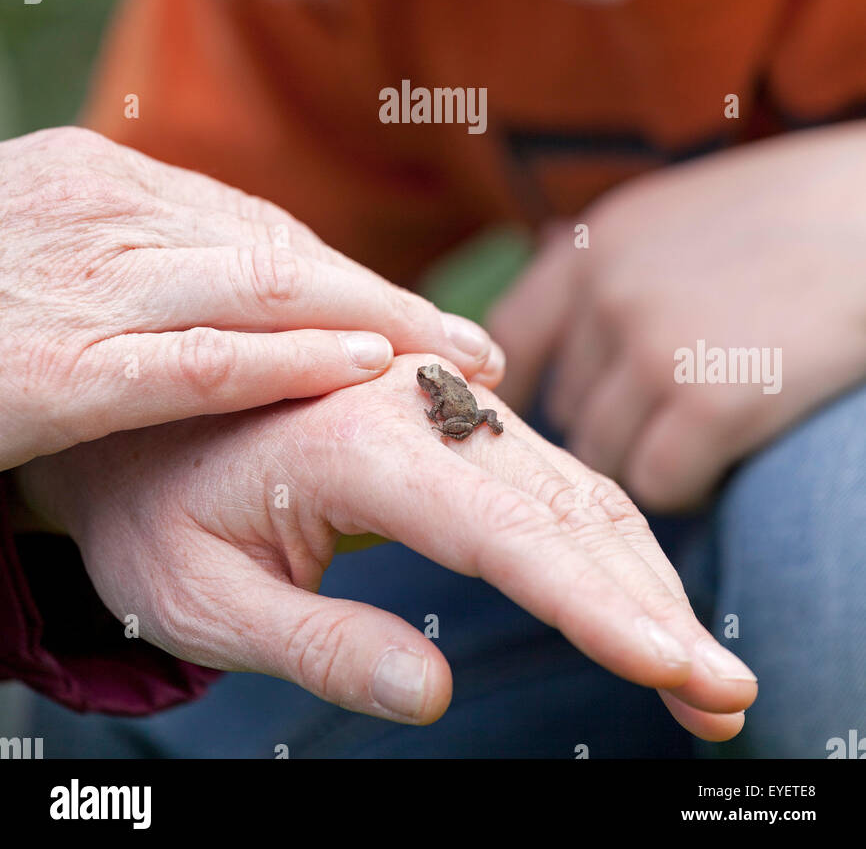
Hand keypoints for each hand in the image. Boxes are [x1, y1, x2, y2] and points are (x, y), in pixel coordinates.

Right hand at [0, 126, 500, 468]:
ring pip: (258, 290)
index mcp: (95, 175)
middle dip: (384, 299)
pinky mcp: (58, 364)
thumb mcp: (38, 246)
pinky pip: (193, 356)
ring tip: (454, 362)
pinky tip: (363, 369)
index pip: (254, 227)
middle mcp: (98, 210)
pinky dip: (285, 361)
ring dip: (370, 325)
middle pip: (276, 252)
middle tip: (471, 342)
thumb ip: (128, 252)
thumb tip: (229, 280)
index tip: (417, 316)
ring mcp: (80, 283)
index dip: (346, 277)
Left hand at [16, 354, 756, 741]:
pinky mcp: (454, 419)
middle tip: (724, 700)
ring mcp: (443, 405)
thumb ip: (315, 641)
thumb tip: (431, 693)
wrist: (143, 410)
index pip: (501, 533)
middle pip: (564, 510)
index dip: (593, 608)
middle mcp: (418, 406)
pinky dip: (608, 548)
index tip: (670, 670)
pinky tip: (640, 603)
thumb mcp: (198, 595)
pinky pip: (551, 479)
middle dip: (650, 608)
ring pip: (574, 491)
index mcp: (356, 443)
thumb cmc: (157, 509)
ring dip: (645, 582)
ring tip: (703, 675)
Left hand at [487, 123, 865, 510]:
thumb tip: (550, 268)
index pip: (510, 338)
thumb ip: (613, 257)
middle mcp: (606, 292)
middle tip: (674, 421)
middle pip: (566, 409)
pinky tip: (731, 455)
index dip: (527, 388)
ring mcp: (650, 346)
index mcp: (595, 245)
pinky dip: (693, 485)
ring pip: (605, 456)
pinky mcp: (707, 400)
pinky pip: (658, 483)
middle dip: (614, 425)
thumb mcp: (678, 211)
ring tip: (709, 435)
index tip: (560, 416)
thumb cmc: (795, 216)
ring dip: (652, 460)